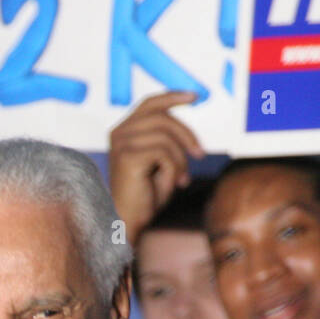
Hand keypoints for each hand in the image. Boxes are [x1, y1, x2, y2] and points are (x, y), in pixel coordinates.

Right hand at [108, 91, 204, 245]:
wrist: (129, 221)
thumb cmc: (146, 195)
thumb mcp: (160, 161)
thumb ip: (167, 139)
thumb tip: (188, 123)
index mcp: (124, 130)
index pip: (150, 103)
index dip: (173, 96)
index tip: (196, 97)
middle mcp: (119, 133)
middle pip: (163, 117)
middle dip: (187, 135)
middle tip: (200, 155)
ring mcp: (121, 144)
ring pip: (166, 136)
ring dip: (181, 159)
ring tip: (182, 179)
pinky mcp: (127, 157)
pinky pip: (164, 154)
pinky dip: (175, 170)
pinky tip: (174, 185)